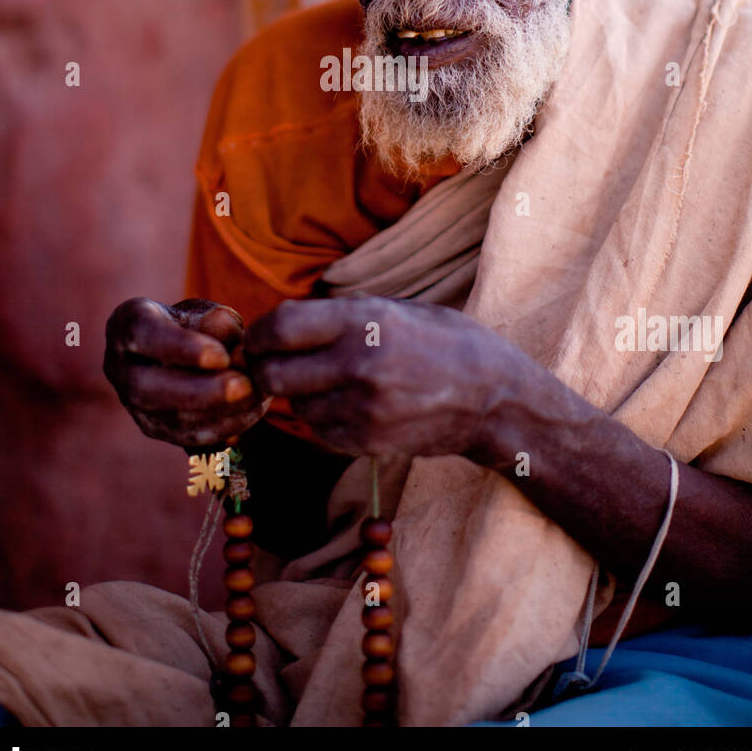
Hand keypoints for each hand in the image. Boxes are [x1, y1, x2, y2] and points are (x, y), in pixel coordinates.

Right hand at [103, 297, 264, 448]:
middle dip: (201, 391)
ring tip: (257, 398)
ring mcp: (131, 402)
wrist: (188, 350)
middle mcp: (119, 365)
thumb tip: (234, 355)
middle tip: (244, 386)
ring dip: (218, 412)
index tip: (221, 356)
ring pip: (167, 419)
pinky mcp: (152, 428)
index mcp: (128, 322)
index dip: (181, 348)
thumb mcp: (209, 310)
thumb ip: (220, 325)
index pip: (143, 334)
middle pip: (147, 388)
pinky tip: (250, 413)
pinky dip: (221, 428)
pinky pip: (184, 438)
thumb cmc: (200, 322)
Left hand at [245, 296, 512, 458]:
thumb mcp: (392, 309)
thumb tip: (278, 326)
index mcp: (363, 321)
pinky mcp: (367, 442)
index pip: (280, 328)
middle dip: (266, 370)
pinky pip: (319, 432)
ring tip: (326, 383)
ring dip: (298, 397)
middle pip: (273, 375)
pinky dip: (322, 420)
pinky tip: (347, 405)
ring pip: (295, 408)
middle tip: (273, 365)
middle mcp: (359, 365)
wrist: (493, 396)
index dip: (259, 334)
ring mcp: (363, 409)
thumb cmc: (441, 342)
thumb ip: (337, 316)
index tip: (258, 338)